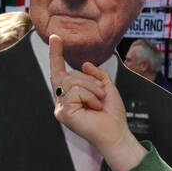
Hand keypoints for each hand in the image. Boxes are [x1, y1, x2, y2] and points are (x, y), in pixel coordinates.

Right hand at [48, 35, 144, 170]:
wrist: (116, 133)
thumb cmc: (112, 115)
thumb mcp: (107, 88)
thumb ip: (96, 75)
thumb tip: (85, 64)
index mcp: (70, 94)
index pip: (60, 71)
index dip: (56, 54)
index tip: (55, 38)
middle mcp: (62, 100)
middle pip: (69, 74)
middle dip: (90, 81)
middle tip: (102, 95)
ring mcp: (61, 108)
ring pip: (72, 81)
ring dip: (92, 89)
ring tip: (98, 103)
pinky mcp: (63, 113)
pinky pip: (75, 92)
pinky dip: (90, 97)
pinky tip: (94, 108)